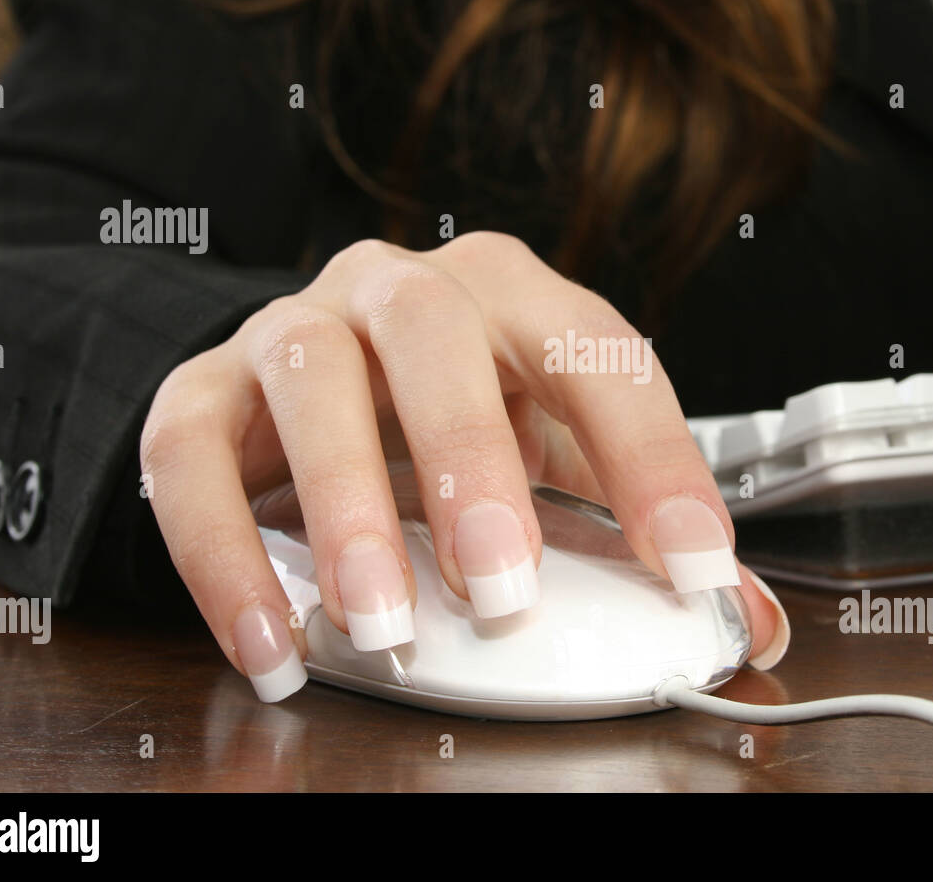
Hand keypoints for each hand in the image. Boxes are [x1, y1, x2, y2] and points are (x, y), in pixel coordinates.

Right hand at [140, 234, 788, 700]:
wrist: (314, 388)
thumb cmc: (453, 420)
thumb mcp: (554, 460)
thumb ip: (637, 534)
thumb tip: (744, 620)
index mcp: (512, 297)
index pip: (595, 350)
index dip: (651, 457)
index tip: (691, 565)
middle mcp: (401, 292)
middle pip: (436, 338)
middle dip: (472, 462)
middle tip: (502, 590)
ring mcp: (295, 329)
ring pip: (312, 380)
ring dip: (346, 503)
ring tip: (381, 620)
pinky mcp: (204, 391)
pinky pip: (188, 453)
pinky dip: (225, 554)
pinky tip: (277, 640)